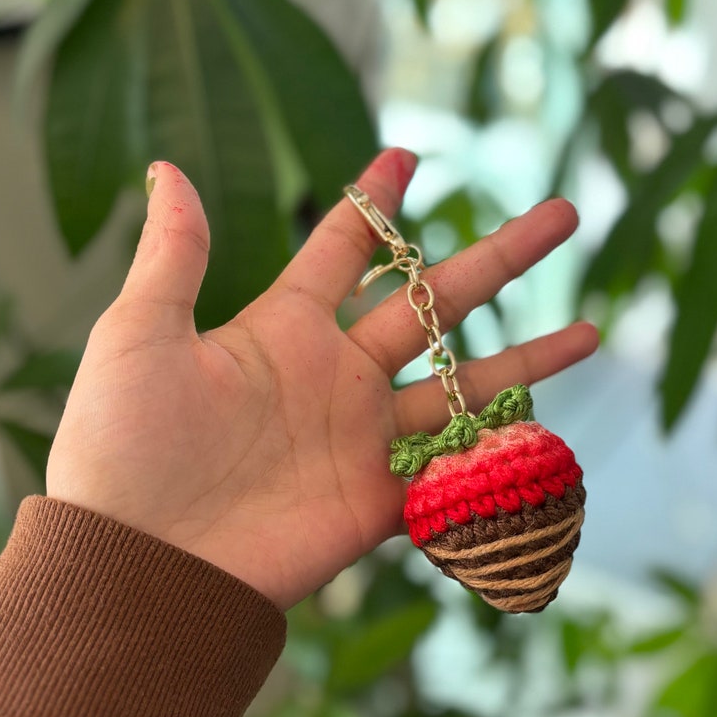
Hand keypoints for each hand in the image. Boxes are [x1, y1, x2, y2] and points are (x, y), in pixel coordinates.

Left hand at [45, 149, 597, 608]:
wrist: (141, 562)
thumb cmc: (125, 446)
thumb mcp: (139, 335)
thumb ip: (174, 256)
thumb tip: (170, 168)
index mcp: (283, 329)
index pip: (345, 249)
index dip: (376, 202)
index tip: (409, 155)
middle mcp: (337, 376)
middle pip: (436, 302)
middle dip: (500, 258)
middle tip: (561, 215)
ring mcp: (364, 439)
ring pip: (465, 386)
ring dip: (528, 358)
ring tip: (591, 329)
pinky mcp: (379, 502)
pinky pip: (454, 473)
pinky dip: (500, 456)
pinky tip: (552, 432)